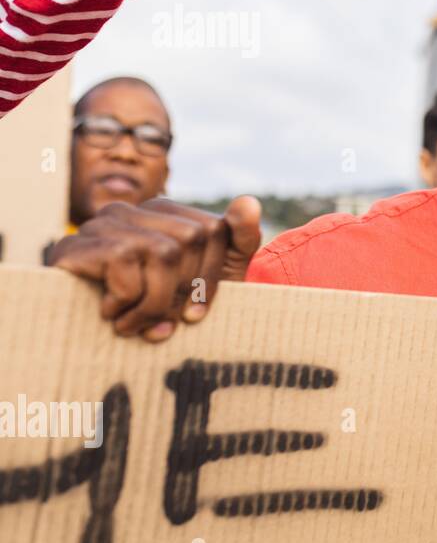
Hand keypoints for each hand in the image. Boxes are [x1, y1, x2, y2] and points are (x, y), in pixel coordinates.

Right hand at [48, 196, 261, 341]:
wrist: (94, 341)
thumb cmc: (158, 308)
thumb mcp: (213, 278)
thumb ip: (239, 239)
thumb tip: (251, 201)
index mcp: (165, 213)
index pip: (213, 230)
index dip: (211, 279)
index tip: (195, 314)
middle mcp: (133, 210)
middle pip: (190, 240)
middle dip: (183, 292)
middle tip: (165, 324)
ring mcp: (103, 223)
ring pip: (163, 253)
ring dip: (155, 303)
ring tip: (137, 325)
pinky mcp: (78, 243)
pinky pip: (125, 264)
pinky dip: (125, 301)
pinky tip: (112, 314)